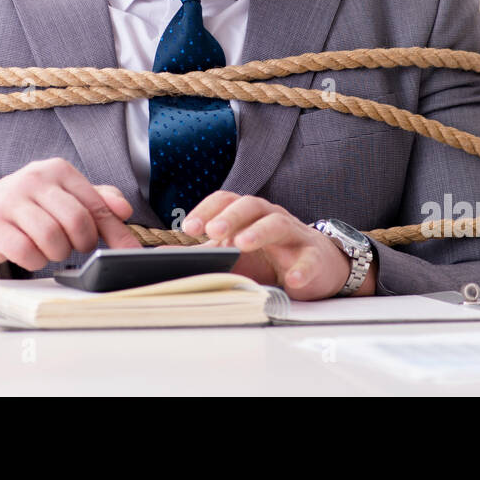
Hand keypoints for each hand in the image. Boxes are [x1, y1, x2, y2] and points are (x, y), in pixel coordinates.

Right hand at [0, 157, 137, 284]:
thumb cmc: (31, 206)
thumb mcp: (64, 195)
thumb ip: (98, 201)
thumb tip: (125, 210)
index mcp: (58, 169)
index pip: (96, 204)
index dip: (115, 233)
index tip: (128, 253)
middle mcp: (34, 179)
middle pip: (77, 222)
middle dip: (83, 243)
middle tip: (76, 247)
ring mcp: (12, 201)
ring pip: (53, 239)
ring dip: (58, 253)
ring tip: (52, 248)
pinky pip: (27, 252)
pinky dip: (36, 261)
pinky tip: (33, 254)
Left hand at [180, 193, 364, 300]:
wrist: (318, 264)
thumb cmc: (270, 256)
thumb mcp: (235, 252)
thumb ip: (203, 252)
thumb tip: (162, 254)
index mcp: (249, 214)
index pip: (227, 200)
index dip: (207, 209)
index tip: (188, 227)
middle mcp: (271, 216)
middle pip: (252, 205)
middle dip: (230, 216)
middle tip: (212, 231)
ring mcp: (294, 235)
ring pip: (278, 223)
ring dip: (259, 232)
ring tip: (242, 243)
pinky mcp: (314, 256)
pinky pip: (309, 259)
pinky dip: (300, 268)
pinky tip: (291, 279)